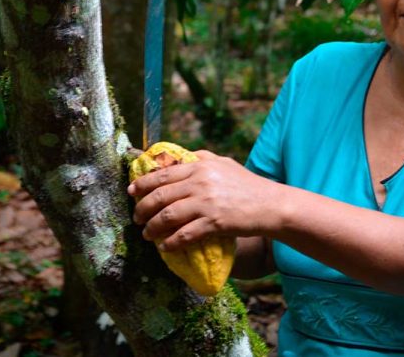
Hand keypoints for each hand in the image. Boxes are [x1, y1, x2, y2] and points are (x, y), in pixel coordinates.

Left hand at [128, 150, 279, 250]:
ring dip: (152, 227)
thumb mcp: (225, 164)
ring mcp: (207, 202)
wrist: (272, 205)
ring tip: (147, 234)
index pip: (163, 173)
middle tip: (136, 217)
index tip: (131, 192)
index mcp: (201, 165)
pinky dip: (171, 242)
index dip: (142, 184)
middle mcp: (201, 181)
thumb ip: (203, 158)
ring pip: (168, 215)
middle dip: (142, 208)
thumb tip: (180, 157)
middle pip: (160, 195)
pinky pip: (185, 234)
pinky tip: (165, 246)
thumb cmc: (249, 185)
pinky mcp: (215, 222)